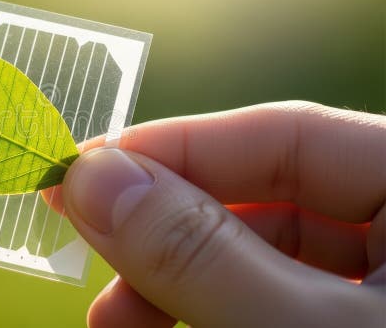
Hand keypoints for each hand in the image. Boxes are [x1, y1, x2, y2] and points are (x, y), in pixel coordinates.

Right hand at [62, 101, 384, 326]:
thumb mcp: (304, 327)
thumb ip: (203, 252)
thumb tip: (92, 178)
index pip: (287, 133)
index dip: (175, 147)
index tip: (84, 170)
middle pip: (269, 199)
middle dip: (168, 231)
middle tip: (89, 251)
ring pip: (269, 259)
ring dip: (179, 281)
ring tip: (114, 320)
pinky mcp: (362, 323)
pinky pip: (282, 301)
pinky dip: (215, 311)